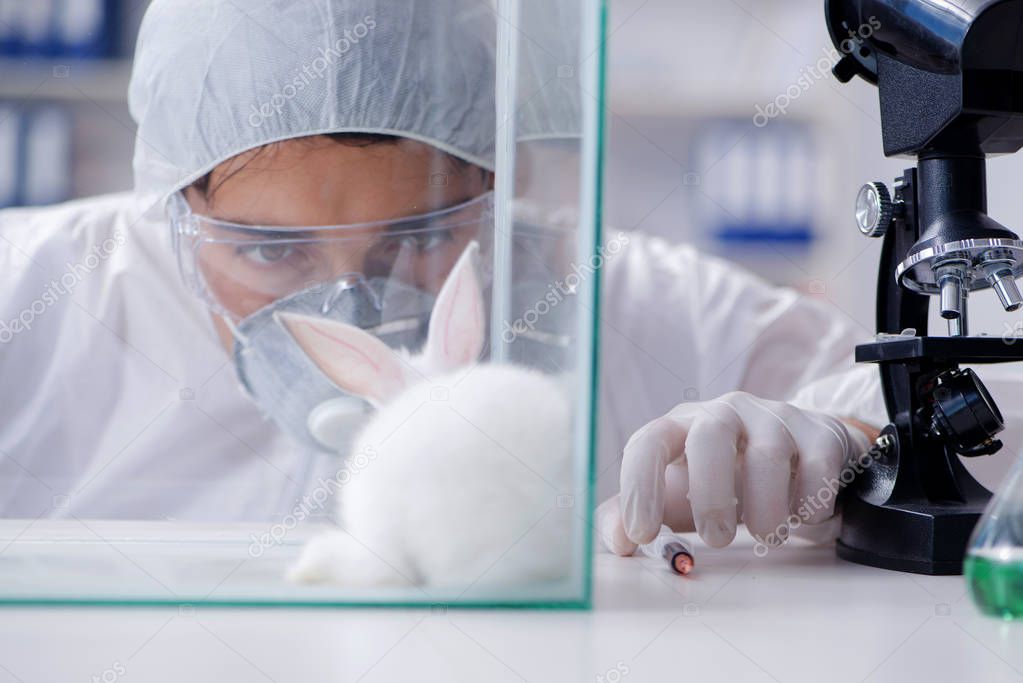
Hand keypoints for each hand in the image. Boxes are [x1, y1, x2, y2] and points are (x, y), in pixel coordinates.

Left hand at [598, 391, 873, 553]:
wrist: (797, 458)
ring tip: (765, 535)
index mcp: (681, 426)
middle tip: (716, 539)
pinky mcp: (819, 432)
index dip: (639, 487)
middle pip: (711, 433)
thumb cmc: (723, 480)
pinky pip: (816, 464)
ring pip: (769, 452)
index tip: (641, 535)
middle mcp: (725, 412)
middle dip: (711, 493)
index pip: (648, 441)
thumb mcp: (675, 497)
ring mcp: (775, 417)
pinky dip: (808, 500)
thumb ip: (635, 515)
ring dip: (765, 508)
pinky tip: (800, 515)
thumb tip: (618, 540)